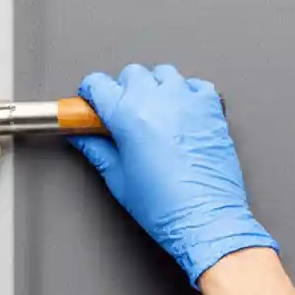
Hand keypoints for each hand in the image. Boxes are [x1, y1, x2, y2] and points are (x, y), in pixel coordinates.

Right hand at [69, 64, 277, 284]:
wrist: (206, 220)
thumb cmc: (166, 207)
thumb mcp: (118, 179)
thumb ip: (97, 150)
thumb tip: (83, 137)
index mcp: (128, 115)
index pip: (97, 84)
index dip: (90, 93)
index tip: (91, 103)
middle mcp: (158, 101)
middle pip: (131, 73)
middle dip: (122, 88)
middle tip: (121, 114)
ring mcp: (187, 101)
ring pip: (164, 74)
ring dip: (154, 86)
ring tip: (153, 112)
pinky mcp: (211, 108)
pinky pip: (196, 85)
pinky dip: (187, 93)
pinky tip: (181, 112)